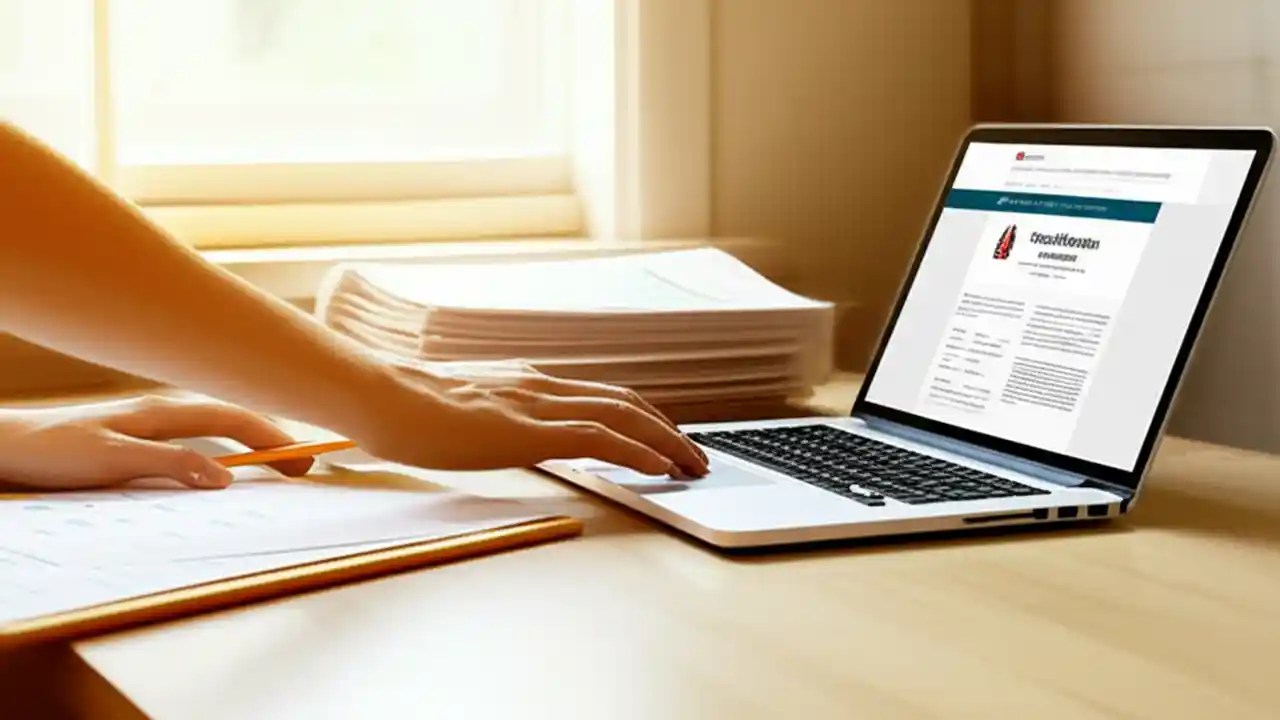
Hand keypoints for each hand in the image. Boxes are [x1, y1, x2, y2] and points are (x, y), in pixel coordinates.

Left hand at [0, 395, 311, 490]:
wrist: (7, 444)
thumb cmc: (51, 450)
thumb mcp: (112, 460)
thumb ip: (170, 464)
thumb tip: (226, 475)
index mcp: (161, 412)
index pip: (233, 419)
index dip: (273, 436)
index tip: (304, 456)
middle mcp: (161, 411)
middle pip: (232, 418)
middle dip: (272, 436)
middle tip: (303, 463)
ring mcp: (150, 422)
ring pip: (215, 425)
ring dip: (249, 441)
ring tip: (276, 461)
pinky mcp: (137, 435)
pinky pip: (195, 436)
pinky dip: (223, 445)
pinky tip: (224, 460)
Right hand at [360, 359, 708, 476]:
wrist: (376, 397)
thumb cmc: (404, 410)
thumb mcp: (461, 412)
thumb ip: (490, 418)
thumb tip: (497, 434)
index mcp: (526, 382)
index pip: (601, 394)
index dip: (643, 416)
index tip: (666, 438)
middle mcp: (539, 386)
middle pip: (624, 401)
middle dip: (667, 430)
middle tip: (695, 457)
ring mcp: (535, 404)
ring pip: (622, 416)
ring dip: (665, 442)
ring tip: (692, 467)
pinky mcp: (527, 430)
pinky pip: (597, 438)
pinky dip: (636, 452)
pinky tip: (658, 468)